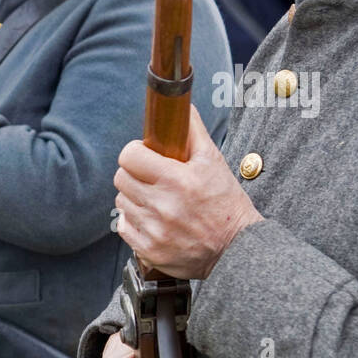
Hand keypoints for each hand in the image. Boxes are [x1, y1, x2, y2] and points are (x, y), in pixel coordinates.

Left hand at [114, 104, 262, 278]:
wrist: (236, 248)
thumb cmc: (225, 202)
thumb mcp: (213, 162)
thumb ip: (193, 132)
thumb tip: (180, 107)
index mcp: (177, 180)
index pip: (129, 156)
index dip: (134, 152)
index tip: (143, 155)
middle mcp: (163, 205)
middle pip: (121, 178)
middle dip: (133, 173)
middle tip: (149, 177)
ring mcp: (154, 230)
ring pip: (121, 201)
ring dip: (134, 197)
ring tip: (155, 199)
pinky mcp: (149, 250)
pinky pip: (123, 226)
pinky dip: (134, 221)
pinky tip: (152, 219)